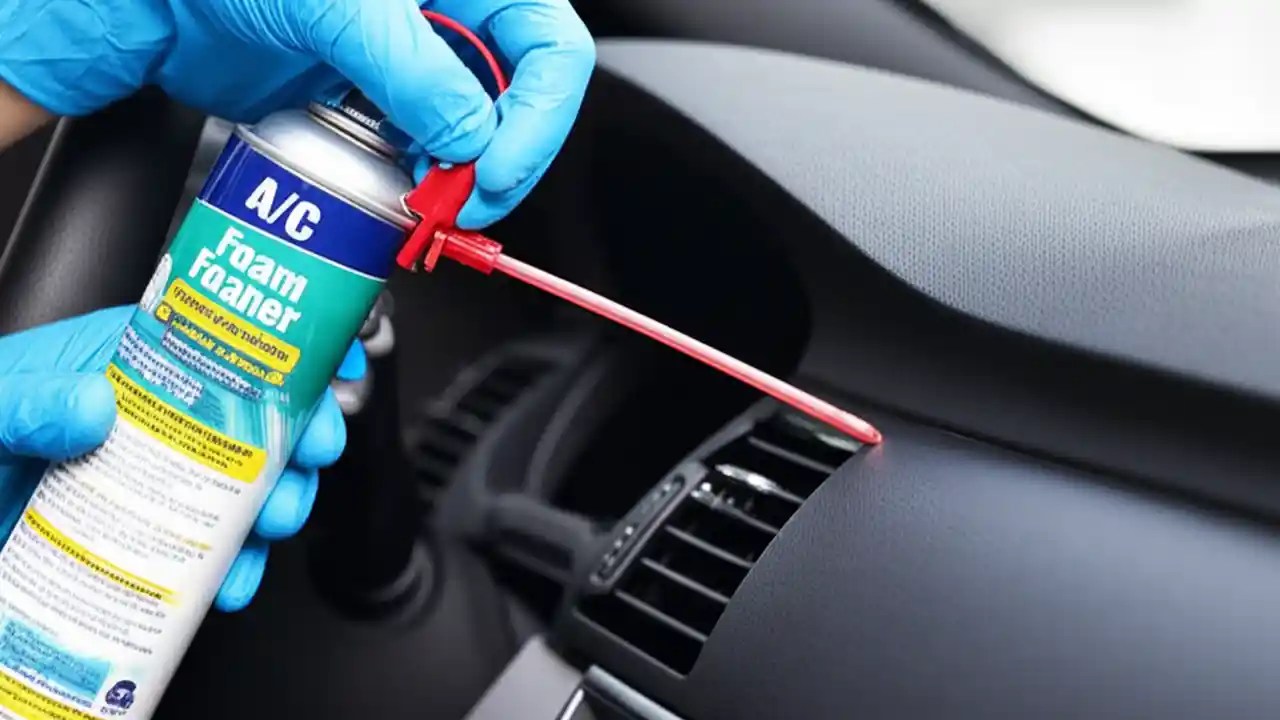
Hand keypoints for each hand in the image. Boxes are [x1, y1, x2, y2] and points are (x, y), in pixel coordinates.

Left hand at [0, 0, 594, 228]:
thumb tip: (472, 138)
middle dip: (504, 158)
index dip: (539, 117)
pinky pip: (431, 149)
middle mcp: (450, 16)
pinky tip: (408, 197)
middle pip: (524, 97)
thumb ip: (414, 69)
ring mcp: (417, 62)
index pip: (549, 47)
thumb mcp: (337, 6)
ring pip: (481, 131)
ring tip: (434, 210)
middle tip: (465, 207)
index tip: (496, 172)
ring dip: (467, 179)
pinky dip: (428, 180)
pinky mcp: (382, 100)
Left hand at [0, 306, 364, 611]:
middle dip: (300, 442)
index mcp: (130, 363)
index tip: (332, 370)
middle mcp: (157, 420)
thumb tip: (93, 408)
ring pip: (249, 489)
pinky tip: (231, 582)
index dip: (294, 353)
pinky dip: (236, 571)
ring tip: (270, 526)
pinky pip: (212, 553)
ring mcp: (156, 482)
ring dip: (278, 507)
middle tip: (309, 457)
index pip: (229, 343)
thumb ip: (28, 401)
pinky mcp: (148, 538)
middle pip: (259, 422)